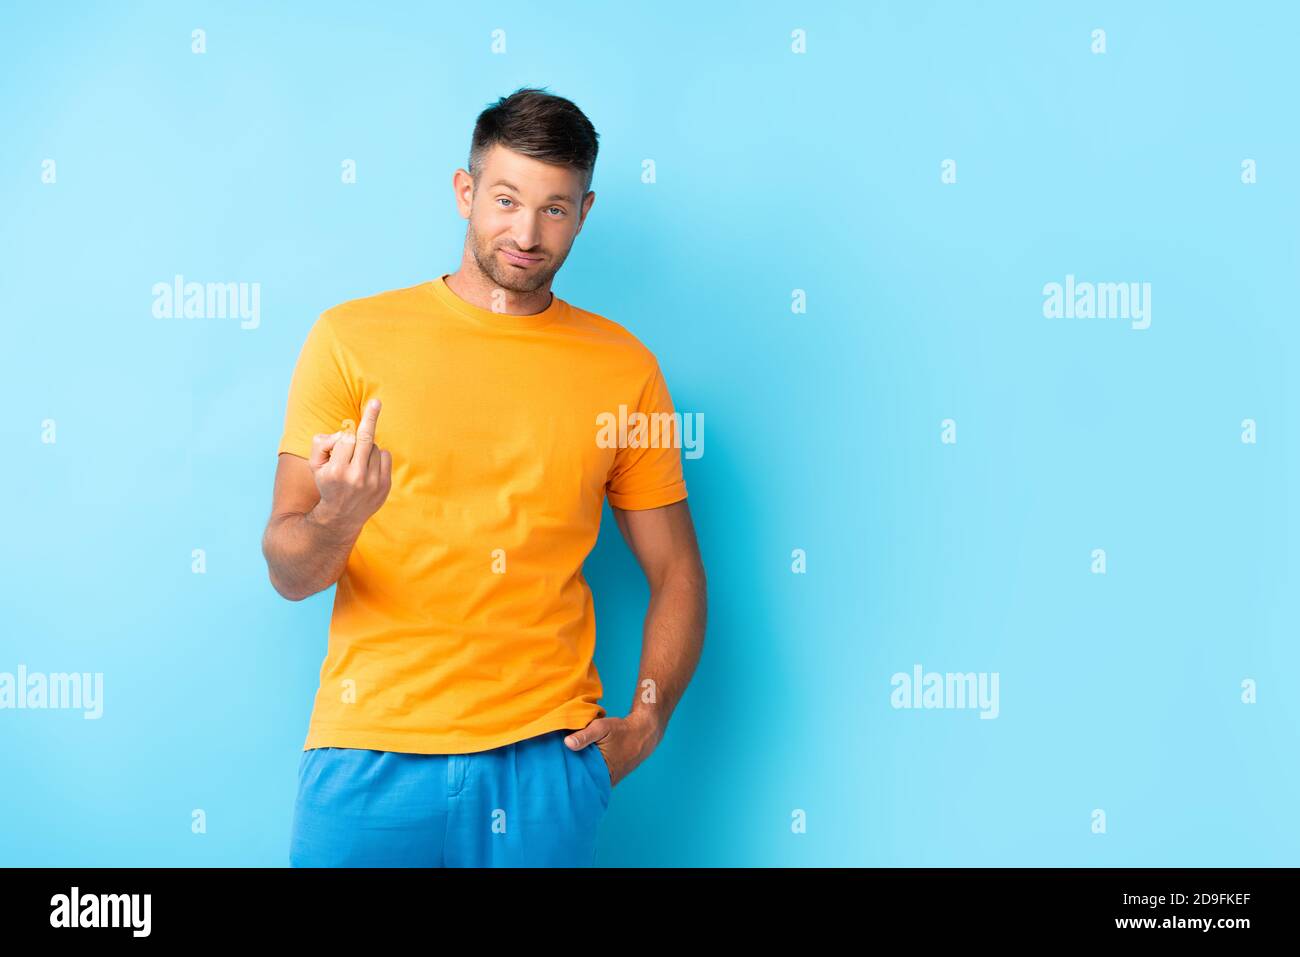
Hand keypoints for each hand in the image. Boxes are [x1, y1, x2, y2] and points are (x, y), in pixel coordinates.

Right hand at [309, 398, 391, 537]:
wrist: (341, 515)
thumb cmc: (327, 483)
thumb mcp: (316, 464)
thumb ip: (322, 443)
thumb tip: (343, 432)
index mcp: (337, 471)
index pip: (346, 439)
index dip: (345, 435)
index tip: (365, 409)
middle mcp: (356, 477)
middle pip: (365, 440)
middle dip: (370, 418)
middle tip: (376, 402)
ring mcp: (373, 483)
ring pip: (375, 448)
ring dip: (367, 448)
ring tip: (357, 463)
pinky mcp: (385, 485)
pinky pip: (385, 456)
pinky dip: (378, 456)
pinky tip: (368, 467)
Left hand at [564, 712, 662, 789]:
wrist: (643, 733)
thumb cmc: (622, 730)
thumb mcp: (602, 728)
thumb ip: (584, 736)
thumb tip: (567, 743)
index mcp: (604, 772)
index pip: (580, 782)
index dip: (567, 778)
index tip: (554, 774)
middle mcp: (607, 780)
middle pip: (583, 782)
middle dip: (571, 777)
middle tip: (555, 772)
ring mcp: (609, 780)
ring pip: (590, 780)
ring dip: (580, 773)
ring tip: (564, 768)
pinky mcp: (611, 776)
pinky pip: (596, 776)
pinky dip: (588, 771)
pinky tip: (579, 763)